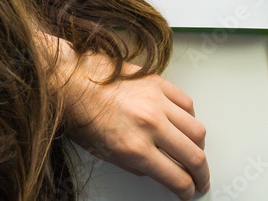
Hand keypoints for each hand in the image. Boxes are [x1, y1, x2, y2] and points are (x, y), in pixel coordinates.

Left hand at [47, 39, 208, 199]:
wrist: (66, 79)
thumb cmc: (77, 112)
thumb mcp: (102, 152)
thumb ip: (133, 164)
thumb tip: (151, 169)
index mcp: (135, 147)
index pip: (177, 177)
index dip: (187, 190)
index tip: (188, 191)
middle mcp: (149, 125)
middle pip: (194, 156)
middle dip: (201, 173)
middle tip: (200, 178)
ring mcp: (155, 102)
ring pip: (196, 129)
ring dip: (199, 146)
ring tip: (194, 151)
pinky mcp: (156, 82)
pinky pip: (186, 102)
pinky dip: (189, 116)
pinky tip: (183, 122)